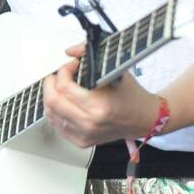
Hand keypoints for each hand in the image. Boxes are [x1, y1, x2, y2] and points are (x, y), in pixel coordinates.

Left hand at [42, 42, 161, 147]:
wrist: (142, 119)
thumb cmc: (131, 95)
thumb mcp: (115, 70)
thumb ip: (92, 56)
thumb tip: (71, 51)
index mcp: (99, 106)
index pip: (64, 87)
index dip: (63, 71)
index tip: (71, 66)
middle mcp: (90, 123)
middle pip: (53, 101)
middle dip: (50, 83)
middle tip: (57, 75)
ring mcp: (84, 134)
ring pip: (51, 114)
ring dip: (51, 97)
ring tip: (60, 87)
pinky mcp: (80, 141)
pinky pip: (56, 125)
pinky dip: (55, 111)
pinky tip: (62, 102)